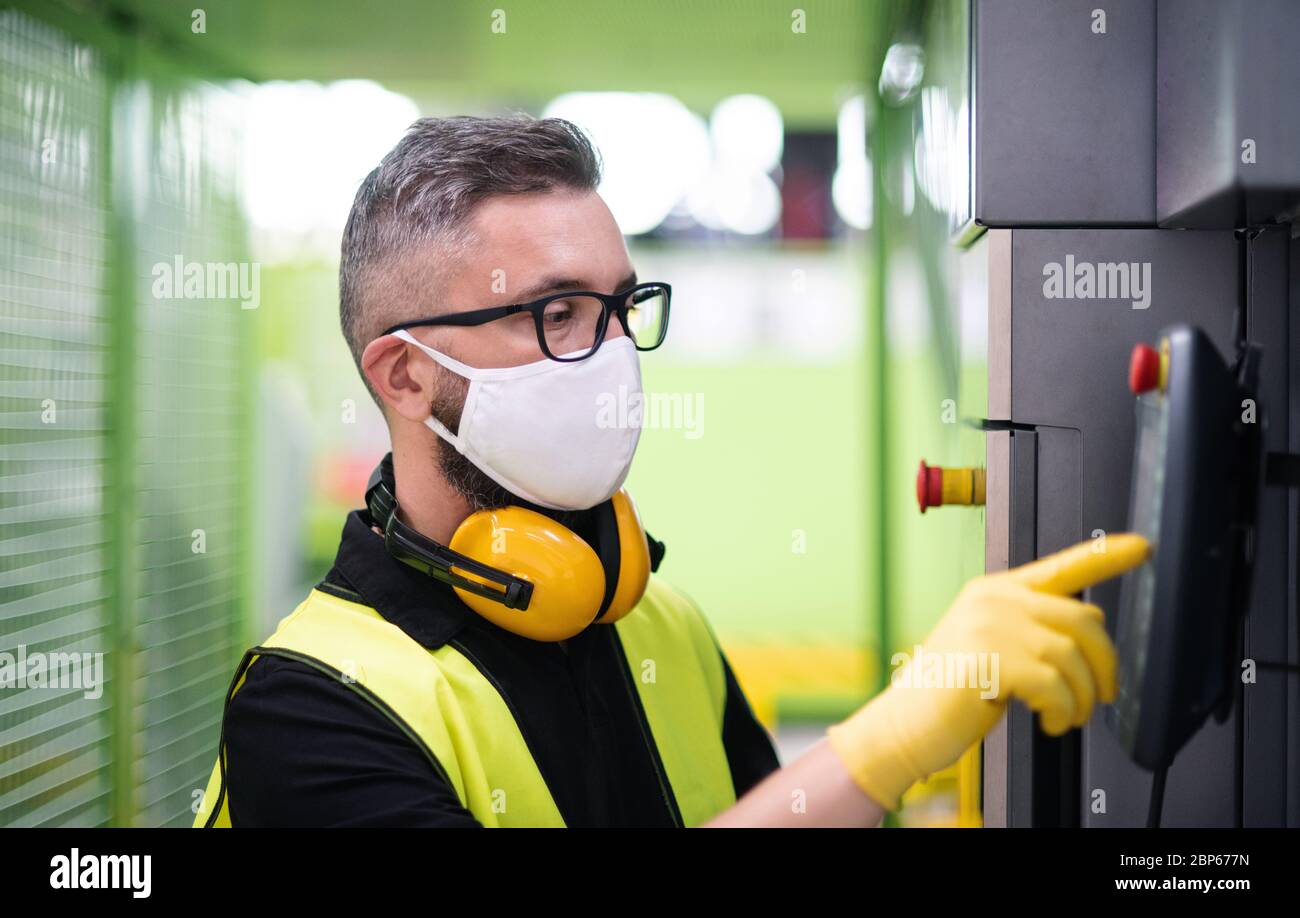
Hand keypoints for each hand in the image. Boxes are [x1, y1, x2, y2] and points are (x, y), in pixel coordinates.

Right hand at [826, 533, 1149, 809]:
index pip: (1061, 566)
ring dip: (1082, 697)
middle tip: (1103, 696)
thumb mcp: (992, 648)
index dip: (1106, 555)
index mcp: (995, 591)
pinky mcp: (990, 658)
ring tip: (1067, 716)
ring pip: (1072, 656)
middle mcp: (993, 600)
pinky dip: (1062, 711)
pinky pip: (1055, 685)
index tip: (1141, 547)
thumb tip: (1089, 636)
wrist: (904, 724)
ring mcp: (989, 626)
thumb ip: (1032, 631)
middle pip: (1082, 619)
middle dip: (1105, 665)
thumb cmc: (948, 692)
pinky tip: (1049, 722)